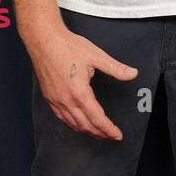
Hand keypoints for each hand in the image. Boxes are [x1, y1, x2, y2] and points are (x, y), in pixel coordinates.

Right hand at [27, 25, 138, 139]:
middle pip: (86, 125)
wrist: (43, 40)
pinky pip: (61, 117)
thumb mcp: (96, 55)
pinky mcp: (49, 97)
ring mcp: (56, 100)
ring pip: (73, 123)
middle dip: (100, 133)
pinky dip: (72, 124)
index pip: (97, 118)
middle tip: (111, 136)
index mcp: (79, 92)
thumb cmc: (67, 46)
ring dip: (87, 131)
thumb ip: (115, 68)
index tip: (117, 135)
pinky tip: (78, 124)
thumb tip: (132, 73)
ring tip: (98, 133)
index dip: (109, 129)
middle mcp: (66, 100)